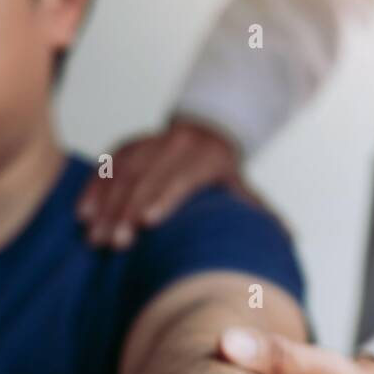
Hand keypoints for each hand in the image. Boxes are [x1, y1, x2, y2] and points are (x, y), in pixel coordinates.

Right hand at [77, 119, 251, 249]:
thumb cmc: (221, 173)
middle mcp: (174, 145)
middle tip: (114, 244)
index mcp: (204, 157)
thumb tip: (290, 235)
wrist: (205, 130)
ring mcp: (148, 143)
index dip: (163, 198)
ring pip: (123, 174)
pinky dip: (93, 189)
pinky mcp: (127, 146)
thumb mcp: (241, 187)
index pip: (180, 178)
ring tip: (95, 238)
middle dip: (127, 211)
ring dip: (106, 206)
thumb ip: (260, 211)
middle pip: (146, 179)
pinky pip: (106, 166)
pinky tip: (83, 214)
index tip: (147, 222)